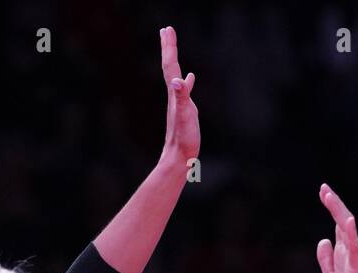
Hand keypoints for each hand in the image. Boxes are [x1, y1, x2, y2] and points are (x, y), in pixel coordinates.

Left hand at [159, 26, 198, 164]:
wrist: (178, 158)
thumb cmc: (183, 140)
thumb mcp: (185, 116)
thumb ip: (182, 98)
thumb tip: (177, 80)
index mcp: (175, 94)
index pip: (170, 65)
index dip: (169, 47)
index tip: (167, 29)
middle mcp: (174, 95)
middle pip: (170, 66)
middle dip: (168, 47)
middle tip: (166, 30)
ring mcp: (179, 103)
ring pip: (175, 75)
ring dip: (174, 59)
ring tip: (173, 47)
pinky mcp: (185, 111)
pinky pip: (185, 89)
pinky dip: (187, 80)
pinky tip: (190, 78)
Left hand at [316, 184, 357, 272]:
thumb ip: (326, 260)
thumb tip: (323, 240)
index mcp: (344, 254)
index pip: (338, 226)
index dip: (332, 209)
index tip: (324, 192)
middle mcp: (350, 253)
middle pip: (342, 222)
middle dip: (334, 204)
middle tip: (323, 188)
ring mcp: (354, 260)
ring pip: (347, 230)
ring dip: (338, 212)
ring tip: (329, 196)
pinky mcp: (356, 269)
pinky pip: (355, 249)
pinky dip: (352, 234)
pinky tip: (348, 221)